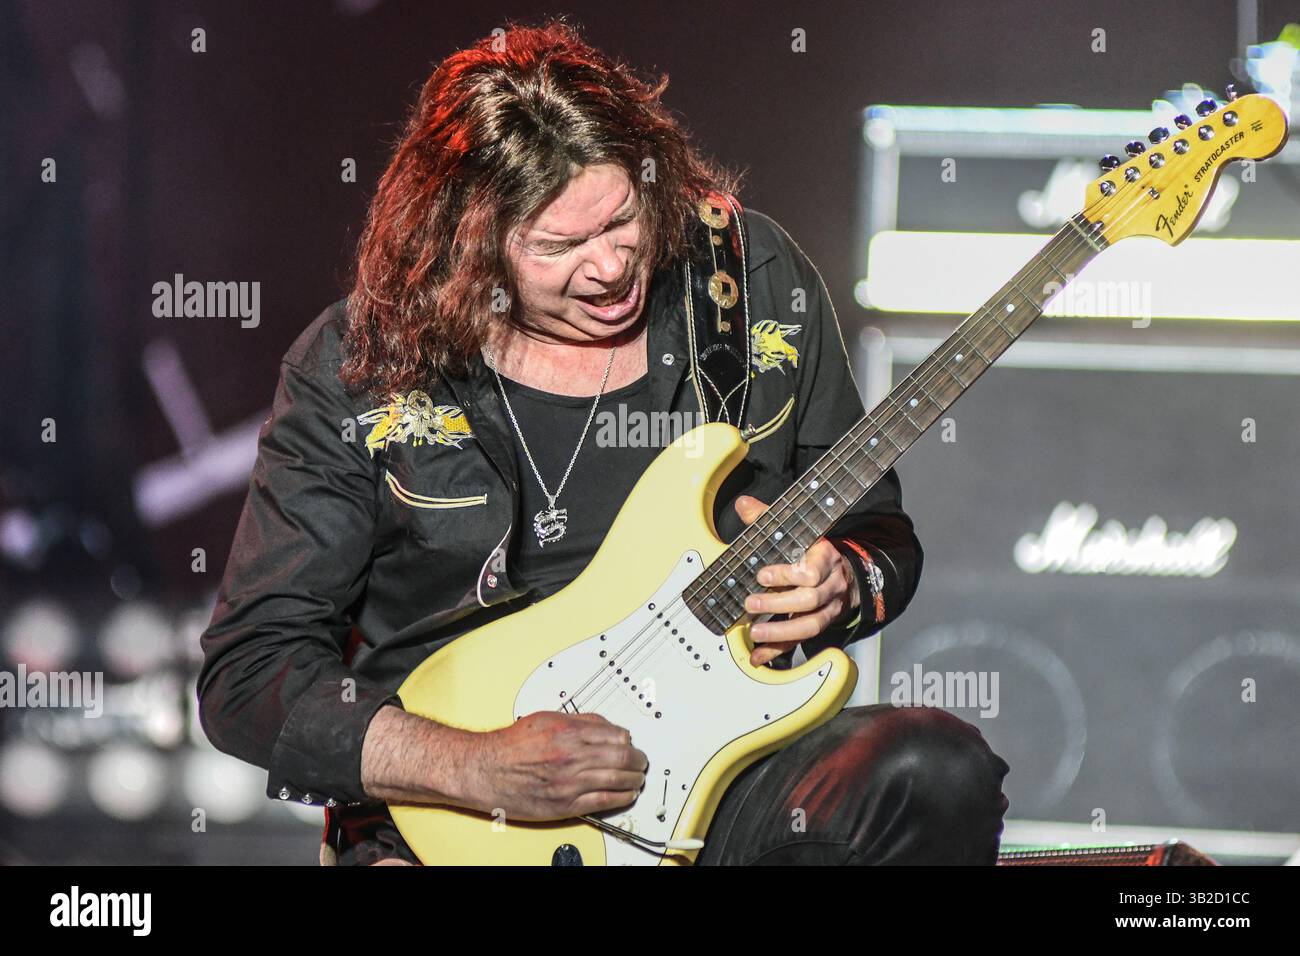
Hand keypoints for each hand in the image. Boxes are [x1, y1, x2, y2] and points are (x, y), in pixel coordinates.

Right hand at [466, 711, 647, 821]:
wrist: (485, 769)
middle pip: (622, 758)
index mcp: (568, 732)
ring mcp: (569, 783)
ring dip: (634, 779)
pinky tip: (626, 795)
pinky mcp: (565, 805)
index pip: (616, 736)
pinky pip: (603, 802)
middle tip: (641, 762)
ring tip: (637, 778)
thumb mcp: (546, 718)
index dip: (629, 741)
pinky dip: (621, 798)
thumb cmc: (511, 746)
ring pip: (617, 780)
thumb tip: (606, 726)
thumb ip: (579, 720)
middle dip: (638, 760)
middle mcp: (571, 757)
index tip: (631, 744)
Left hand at [733, 494, 860, 666]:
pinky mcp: (818, 624)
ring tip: (756, 632)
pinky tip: (759, 655)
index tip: (763, 574)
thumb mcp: (796, 531)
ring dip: (780, 632)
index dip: (787, 574)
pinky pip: (800, 641)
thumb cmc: (814, 551)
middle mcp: (829, 585)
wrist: (846, 571)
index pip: (811, 571)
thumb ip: (768, 518)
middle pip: (810, 599)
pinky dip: (778, 650)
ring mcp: (827, 608)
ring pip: (810, 625)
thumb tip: (743, 505)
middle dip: (778, 603)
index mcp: (824, 558)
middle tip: (751, 602)